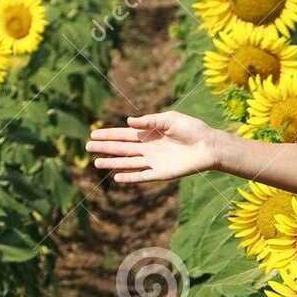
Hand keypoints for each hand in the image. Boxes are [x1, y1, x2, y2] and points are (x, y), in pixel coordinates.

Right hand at [85, 110, 217, 182]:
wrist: (209, 145)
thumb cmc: (192, 129)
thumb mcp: (169, 119)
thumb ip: (149, 121)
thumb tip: (128, 121)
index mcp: (149, 133)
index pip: (124, 134)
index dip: (109, 135)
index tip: (93, 134)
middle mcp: (149, 148)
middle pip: (122, 149)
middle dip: (105, 148)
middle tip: (87, 148)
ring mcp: (154, 161)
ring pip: (128, 163)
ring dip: (113, 163)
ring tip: (96, 163)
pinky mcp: (162, 173)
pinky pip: (142, 176)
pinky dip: (130, 177)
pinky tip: (117, 177)